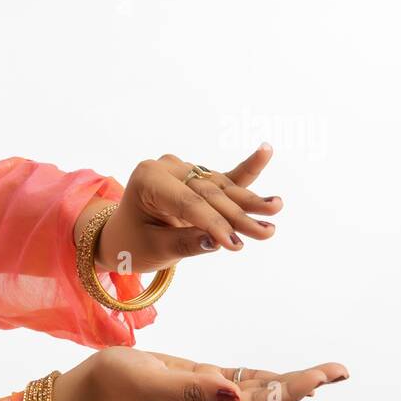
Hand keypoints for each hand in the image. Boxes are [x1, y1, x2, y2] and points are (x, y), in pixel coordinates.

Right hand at [53, 347, 349, 400]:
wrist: (96, 385)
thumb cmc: (117, 380)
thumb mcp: (150, 379)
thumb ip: (192, 387)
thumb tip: (236, 392)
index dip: (291, 389)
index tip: (322, 378)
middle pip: (267, 398)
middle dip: (305, 384)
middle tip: (341, 371)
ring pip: (260, 390)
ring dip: (294, 380)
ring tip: (331, 372)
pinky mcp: (204, 387)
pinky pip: (244, 382)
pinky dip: (270, 377)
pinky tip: (294, 376)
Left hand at [77, 145, 282, 272]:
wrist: (124, 235)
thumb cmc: (133, 243)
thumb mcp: (153, 248)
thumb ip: (185, 243)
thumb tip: (218, 241)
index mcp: (148, 179)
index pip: (188, 202)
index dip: (213, 223)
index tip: (235, 244)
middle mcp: (167, 167)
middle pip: (208, 194)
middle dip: (237, 216)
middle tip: (265, 233)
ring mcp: (184, 168)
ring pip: (221, 188)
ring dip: (249, 202)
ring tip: (275, 209)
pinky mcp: (198, 176)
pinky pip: (225, 176)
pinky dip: (248, 170)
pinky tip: (266, 151)